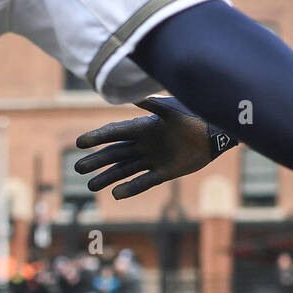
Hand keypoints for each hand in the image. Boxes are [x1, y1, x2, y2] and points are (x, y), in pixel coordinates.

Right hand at [74, 97, 233, 198]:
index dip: (97, 137)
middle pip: (115, 153)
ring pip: (125, 169)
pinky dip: (131, 188)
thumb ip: (152, 104)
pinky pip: (144, 182)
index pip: (115, 133)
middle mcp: (144, 144)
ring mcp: (153, 159)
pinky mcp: (165, 172)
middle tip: (78, 167)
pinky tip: (116, 194)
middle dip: (97, 160)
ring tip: (91, 185)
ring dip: (108, 177)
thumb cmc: (192, 118)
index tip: (79, 142)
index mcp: (143, 127)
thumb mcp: (171, 111)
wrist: (213, 135)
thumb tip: (132, 97)